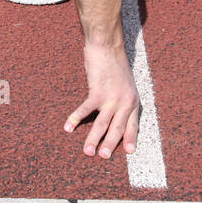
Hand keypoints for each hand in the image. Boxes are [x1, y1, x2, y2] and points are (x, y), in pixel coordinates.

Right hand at [65, 42, 139, 157]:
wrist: (108, 46)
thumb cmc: (114, 62)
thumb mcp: (125, 83)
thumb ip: (123, 98)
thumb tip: (117, 111)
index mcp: (133, 100)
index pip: (133, 124)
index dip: (130, 138)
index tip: (129, 152)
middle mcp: (125, 101)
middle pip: (117, 128)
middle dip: (110, 144)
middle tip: (103, 157)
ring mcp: (112, 97)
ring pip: (102, 123)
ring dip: (93, 139)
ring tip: (87, 152)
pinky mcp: (98, 92)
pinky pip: (86, 110)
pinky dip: (75, 119)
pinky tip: (68, 127)